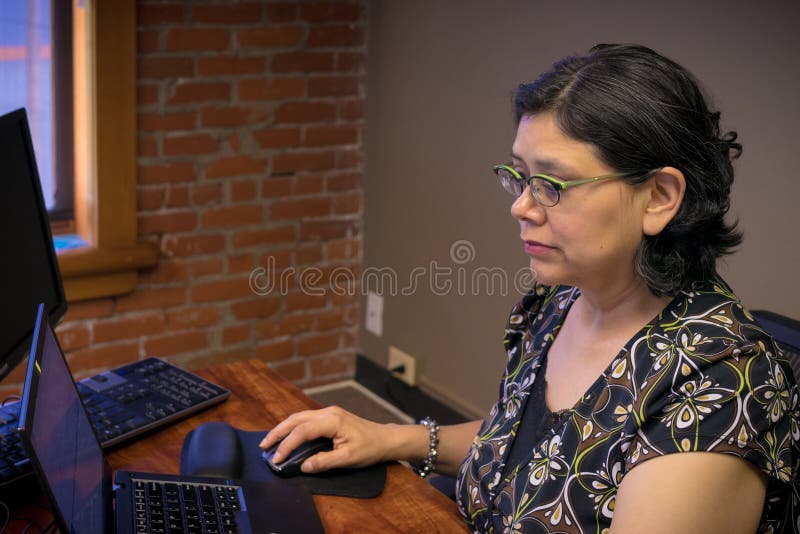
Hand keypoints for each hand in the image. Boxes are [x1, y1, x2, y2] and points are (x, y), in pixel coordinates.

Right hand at [259, 406, 395, 473]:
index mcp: (332, 420)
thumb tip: (303, 466)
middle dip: (278, 432)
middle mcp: (328, 412)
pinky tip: (287, 434)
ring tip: (271, 440)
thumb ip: (324, 462)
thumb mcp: (348, 459)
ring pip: (300, 417)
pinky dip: (294, 426)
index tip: (277, 459)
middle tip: (263, 445)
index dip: (287, 445)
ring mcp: (329, 412)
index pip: (302, 432)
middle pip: (296, 419)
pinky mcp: (330, 416)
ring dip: (284, 428)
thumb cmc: (370, 447)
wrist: (385, 439)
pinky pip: (306, 419)